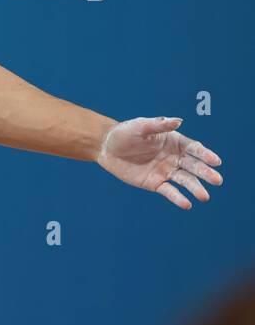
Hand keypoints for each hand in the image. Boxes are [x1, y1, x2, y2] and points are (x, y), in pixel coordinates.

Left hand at [96, 116, 222, 209]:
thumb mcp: (140, 126)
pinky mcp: (155, 183)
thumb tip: (178, 121)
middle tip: (217, 180)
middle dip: (205, 173)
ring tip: (204, 197)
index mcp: (175, 142)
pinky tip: (187, 204)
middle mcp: (175, 157)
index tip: (216, 161)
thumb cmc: (125, 133)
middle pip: (193, 166)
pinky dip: (178, 198)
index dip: (205, 154)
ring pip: (184, 181)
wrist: (106, 148)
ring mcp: (166, 171)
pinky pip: (169, 191)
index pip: (194, 149)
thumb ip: (158, 125)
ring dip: (195, 188)